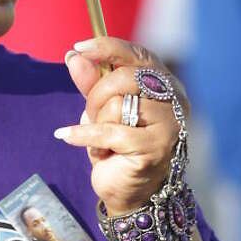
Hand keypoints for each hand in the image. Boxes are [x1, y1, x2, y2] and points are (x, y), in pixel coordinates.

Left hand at [54, 36, 185, 216]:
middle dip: (96, 96)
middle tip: (90, 114)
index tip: (78, 48)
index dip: (106, 47)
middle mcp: (173, 100)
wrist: (129, 192)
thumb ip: (91, 81)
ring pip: (117, 105)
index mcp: (164, 83)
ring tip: (100, 139)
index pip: (137, 54)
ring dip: (96, 122)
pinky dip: (85, 135)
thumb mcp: (101, 108)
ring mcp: (169, 124)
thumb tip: (73, 57)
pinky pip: (110, 132)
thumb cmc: (117, 146)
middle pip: (123, 78)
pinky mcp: (156, 148)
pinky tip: (67, 136)